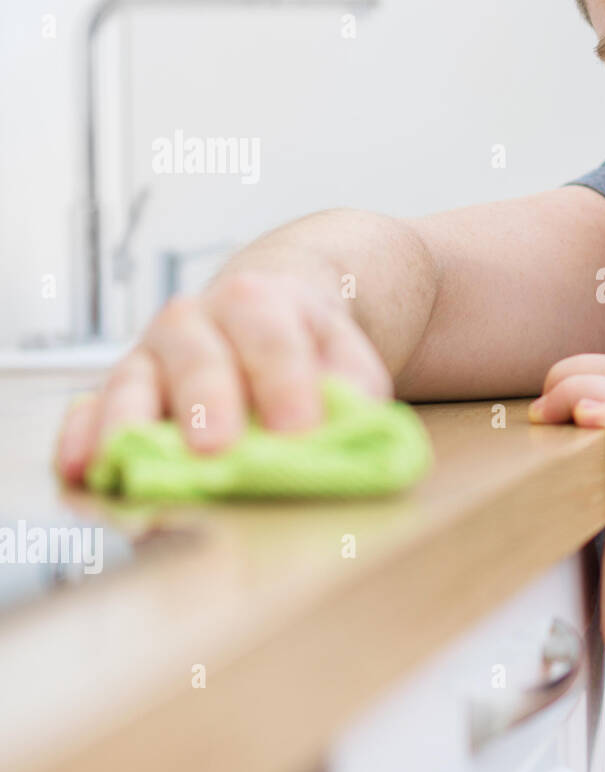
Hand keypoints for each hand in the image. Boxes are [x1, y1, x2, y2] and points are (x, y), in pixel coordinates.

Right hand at [54, 270, 391, 484]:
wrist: (260, 310)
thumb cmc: (305, 344)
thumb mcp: (342, 349)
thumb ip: (354, 380)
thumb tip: (357, 417)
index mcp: (258, 302)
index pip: (272, 338)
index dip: (286, 382)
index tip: (300, 430)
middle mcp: (195, 320)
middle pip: (198, 357)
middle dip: (207, 401)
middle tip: (218, 447)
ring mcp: (151, 354)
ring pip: (133, 380)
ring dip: (131, 423)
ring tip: (132, 461)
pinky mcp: (120, 391)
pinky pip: (91, 409)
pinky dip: (81, 437)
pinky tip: (81, 468)